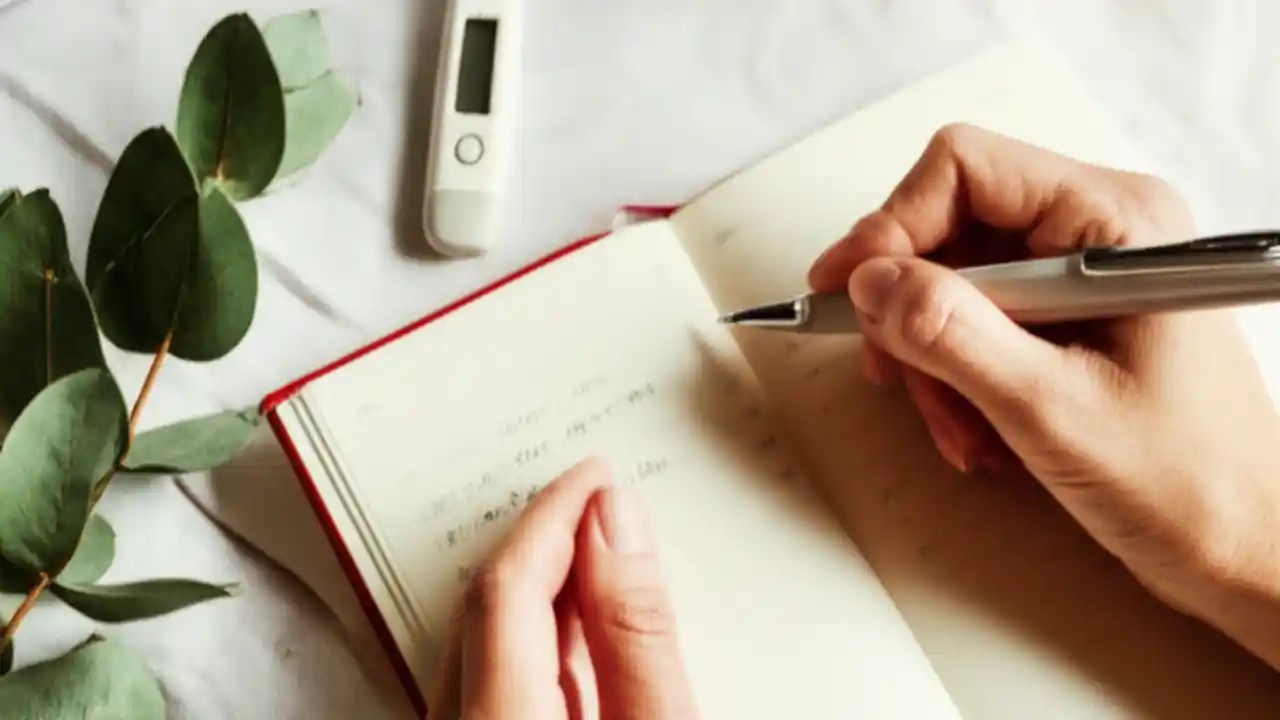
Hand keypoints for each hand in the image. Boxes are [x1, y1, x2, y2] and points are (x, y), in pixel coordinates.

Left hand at [432, 458, 698, 719]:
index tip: (596, 478)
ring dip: (537, 590)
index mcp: (498, 716)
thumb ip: (634, 632)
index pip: (507, 584)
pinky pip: (484, 678)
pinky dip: (530, 637)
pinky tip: (577, 632)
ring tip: (597, 552)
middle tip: (600, 500)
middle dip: (544, 543)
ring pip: (480, 641)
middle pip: (483, 608)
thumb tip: (617, 523)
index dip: (555, 517)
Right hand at [808, 124, 1279, 668]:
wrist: (1242, 550)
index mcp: (1116, 221)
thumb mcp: (1052, 408)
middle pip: (950, 225)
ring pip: (953, 281)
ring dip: (932, 358)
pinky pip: (977, 323)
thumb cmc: (1188, 484)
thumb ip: (954, 335)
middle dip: (911, 308)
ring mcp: (1082, 275)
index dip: (893, 224)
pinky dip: (955, 377)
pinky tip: (978, 430)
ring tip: (957, 426)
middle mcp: (1099, 231)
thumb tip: (873, 281)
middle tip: (893, 369)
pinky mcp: (1068, 318)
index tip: (850, 289)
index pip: (966, 169)